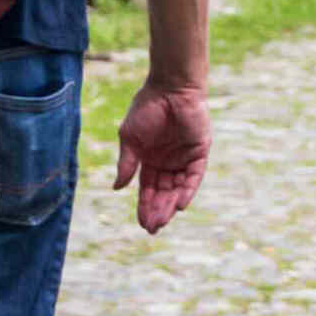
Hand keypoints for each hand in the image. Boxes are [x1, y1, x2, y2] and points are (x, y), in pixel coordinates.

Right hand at [113, 82, 208, 232]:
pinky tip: (180, 204)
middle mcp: (168, 162)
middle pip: (163, 192)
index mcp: (150, 160)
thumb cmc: (147, 108)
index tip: (142, 224)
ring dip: (171, 205)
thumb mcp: (130, 138)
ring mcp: (184, 157)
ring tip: (163, 220)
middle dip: (158, 210)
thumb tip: (116, 188)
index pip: (148, 189)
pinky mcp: (199, 151)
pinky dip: (188, 190)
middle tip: (153, 228)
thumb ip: (127, 163)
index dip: (145, 206)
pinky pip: (194, 175)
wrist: (170, 87)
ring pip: (178, 188)